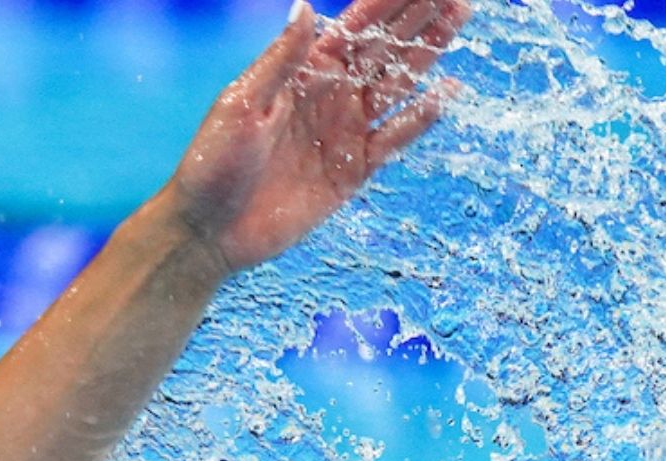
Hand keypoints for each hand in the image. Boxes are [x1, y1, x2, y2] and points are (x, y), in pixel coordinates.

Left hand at [163, 0, 469, 274]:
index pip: (354, 28)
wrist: (207, 231)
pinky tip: (446, 91)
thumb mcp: (243, 104)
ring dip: (427, 53)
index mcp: (301, 75)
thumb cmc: (212, 163)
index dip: (387, 3)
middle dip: (418, 17)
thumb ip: (281, 59)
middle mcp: (328, 97)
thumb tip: (305, 6)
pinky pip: (394, 139)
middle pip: (384, 49)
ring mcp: (343, 133)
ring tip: (458, 17)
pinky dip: (420, 117)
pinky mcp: (351, 171)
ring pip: (397, 85)